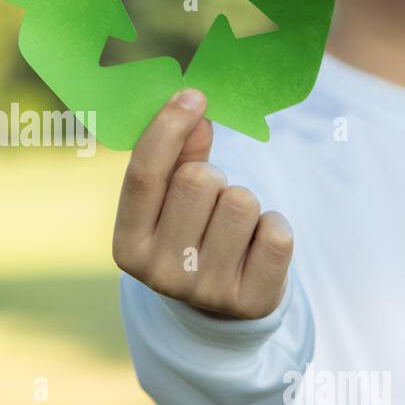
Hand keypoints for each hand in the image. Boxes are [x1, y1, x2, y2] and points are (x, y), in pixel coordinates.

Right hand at [112, 88, 292, 320]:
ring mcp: (205, 292)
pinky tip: (257, 246)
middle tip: (213, 197)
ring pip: (242, 203)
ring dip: (245, 202)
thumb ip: (176, 156)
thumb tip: (194, 109)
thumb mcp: (169, 201)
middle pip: (198, 181)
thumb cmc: (190, 234)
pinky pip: (277, 233)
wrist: (220, 308)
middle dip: (214, 175)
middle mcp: (159, 274)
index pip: (143, 175)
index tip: (194, 95)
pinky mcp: (251, 302)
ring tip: (235, 226)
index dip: (168, 128)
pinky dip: (274, 226)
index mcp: (127, 246)